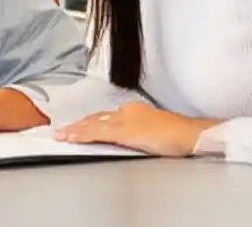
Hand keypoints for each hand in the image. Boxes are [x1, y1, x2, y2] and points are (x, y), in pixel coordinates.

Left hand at [54, 102, 220, 157]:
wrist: (190, 134)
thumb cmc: (178, 136)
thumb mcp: (153, 133)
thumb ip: (137, 134)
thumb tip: (129, 141)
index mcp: (134, 111)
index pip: (106, 117)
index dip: (90, 122)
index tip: (77, 126)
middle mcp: (127, 112)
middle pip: (97, 118)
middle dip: (79, 124)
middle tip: (63, 130)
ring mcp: (125, 120)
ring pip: (93, 124)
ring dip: (76, 129)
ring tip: (61, 135)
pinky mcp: (125, 130)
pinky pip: (97, 132)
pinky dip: (82, 134)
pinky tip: (71, 138)